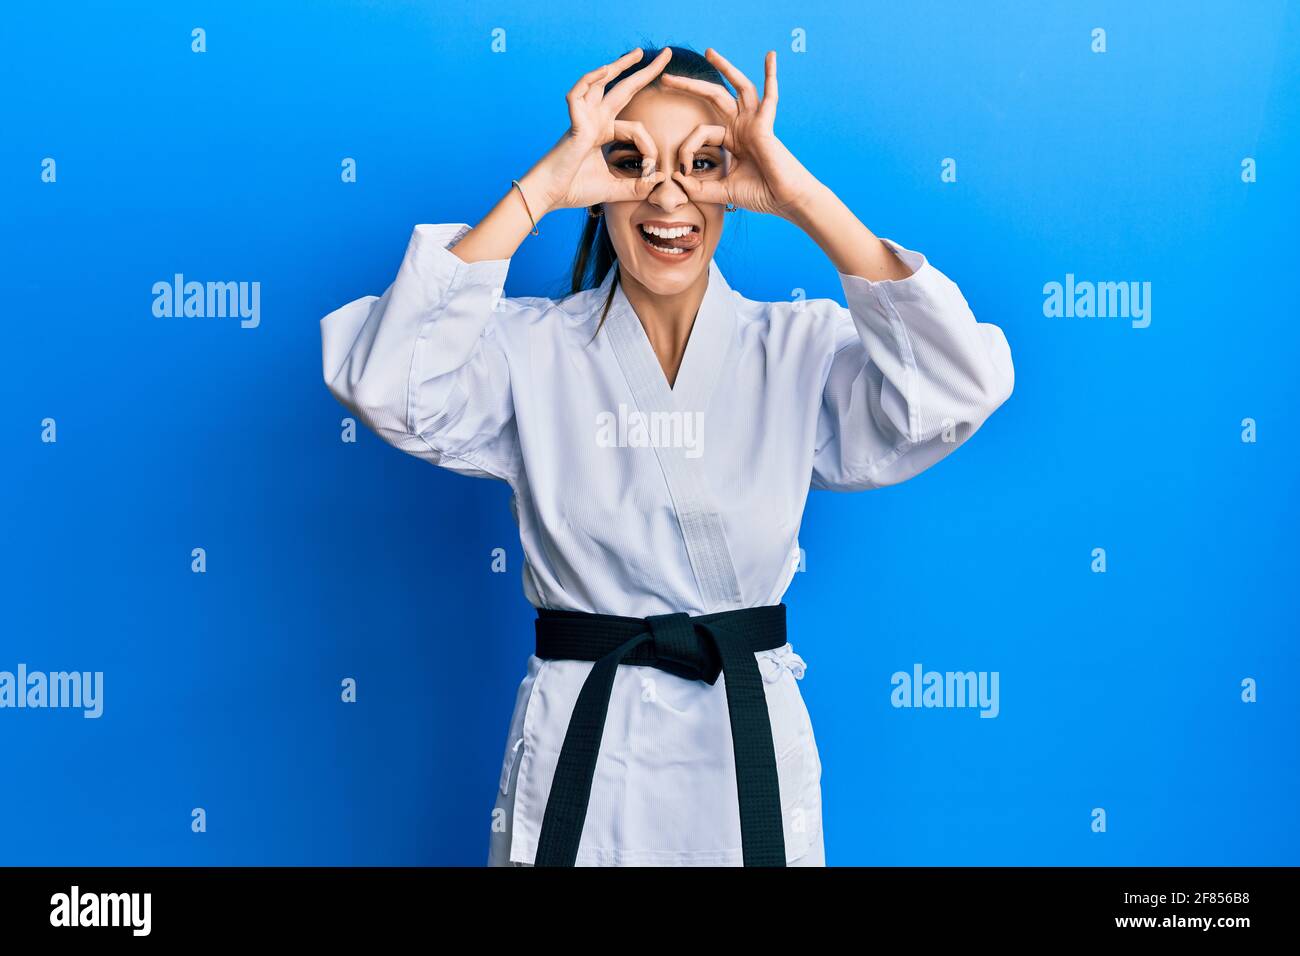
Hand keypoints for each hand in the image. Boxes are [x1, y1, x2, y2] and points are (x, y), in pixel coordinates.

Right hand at [530, 47, 672, 212]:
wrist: (550, 195)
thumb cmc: (575, 190)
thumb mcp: (614, 189)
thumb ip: (637, 187)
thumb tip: (660, 180)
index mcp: (603, 133)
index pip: (637, 128)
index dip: (650, 148)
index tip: (651, 170)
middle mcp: (595, 121)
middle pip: (623, 89)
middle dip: (644, 72)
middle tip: (666, 55)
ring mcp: (584, 119)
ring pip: (601, 83)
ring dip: (619, 66)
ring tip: (638, 53)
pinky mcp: (573, 123)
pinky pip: (578, 94)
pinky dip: (589, 80)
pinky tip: (604, 70)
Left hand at [658, 48, 821, 219]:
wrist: (784, 201)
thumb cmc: (760, 195)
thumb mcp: (721, 191)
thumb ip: (698, 187)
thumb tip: (675, 178)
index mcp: (732, 140)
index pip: (701, 132)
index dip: (686, 149)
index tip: (682, 171)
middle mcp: (742, 127)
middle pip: (713, 97)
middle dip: (690, 86)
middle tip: (666, 78)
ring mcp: (754, 123)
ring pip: (738, 87)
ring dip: (725, 67)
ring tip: (708, 52)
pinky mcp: (766, 125)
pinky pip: (770, 96)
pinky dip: (771, 75)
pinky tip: (770, 56)